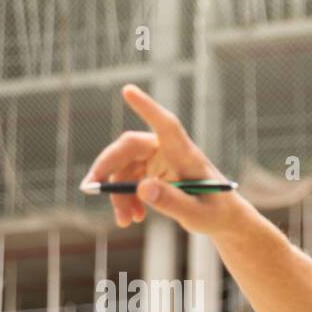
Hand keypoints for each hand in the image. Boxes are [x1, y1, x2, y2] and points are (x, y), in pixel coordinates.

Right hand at [81, 84, 236, 234]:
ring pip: (124, 168)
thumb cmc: (215, 213)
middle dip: (107, 167)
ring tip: (125, 221)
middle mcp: (169, 150)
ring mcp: (158, 159)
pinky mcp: (151, 170)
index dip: (147, 108)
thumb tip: (142, 188)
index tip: (128, 90)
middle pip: (129, 147)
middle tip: (90, 189)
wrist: (221, 217)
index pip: (167, 125)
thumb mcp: (197, 214)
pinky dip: (125, 199)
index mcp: (186, 154)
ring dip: (118, 194)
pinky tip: (132, 217)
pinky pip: (127, 180)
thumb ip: (172, 201)